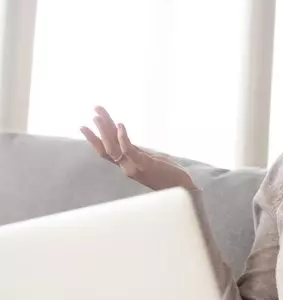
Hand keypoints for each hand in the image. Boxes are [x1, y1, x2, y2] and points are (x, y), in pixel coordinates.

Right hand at [80, 106, 196, 190]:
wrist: (182, 189)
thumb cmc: (168, 174)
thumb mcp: (149, 160)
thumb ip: (137, 153)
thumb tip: (126, 142)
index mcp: (127, 165)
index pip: (106, 151)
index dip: (94, 139)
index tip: (84, 126)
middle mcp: (127, 166)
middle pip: (107, 146)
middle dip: (99, 128)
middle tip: (94, 111)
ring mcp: (134, 166)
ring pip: (113, 147)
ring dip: (105, 130)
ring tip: (99, 115)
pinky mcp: (145, 165)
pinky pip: (130, 150)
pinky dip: (123, 138)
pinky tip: (120, 125)